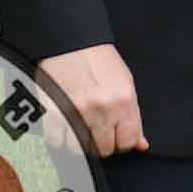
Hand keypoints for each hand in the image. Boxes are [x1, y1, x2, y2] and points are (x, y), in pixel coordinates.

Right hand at [38, 42, 148, 158]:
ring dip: (79, 142)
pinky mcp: (51, 112)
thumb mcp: (125, 83)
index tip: (115, 135)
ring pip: (79, 149)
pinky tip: (63, 124)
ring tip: (79, 125)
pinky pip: (56, 141)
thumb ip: (133, 117)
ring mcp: (75, 112)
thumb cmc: (98, 59)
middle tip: (96, 127)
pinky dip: (58, 137)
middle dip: (101, 142)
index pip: (127, 142)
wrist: (69, 42)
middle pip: (103, 149)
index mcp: (123, 101)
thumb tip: (140, 145)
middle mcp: (101, 109)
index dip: (121, 141)